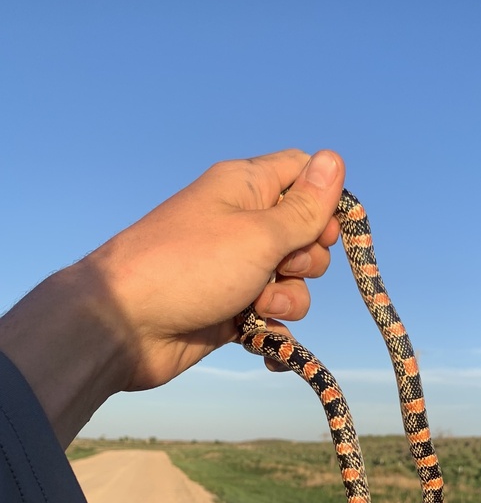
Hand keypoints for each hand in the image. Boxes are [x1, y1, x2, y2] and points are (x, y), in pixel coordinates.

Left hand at [81, 148, 344, 388]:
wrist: (123, 325)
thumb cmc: (189, 268)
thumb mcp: (259, 234)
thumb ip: (304, 207)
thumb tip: (335, 159)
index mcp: (245, 187)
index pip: (302, 173)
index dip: (324, 200)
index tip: (326, 229)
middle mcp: (241, 223)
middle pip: (305, 233)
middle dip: (307, 259)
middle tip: (281, 268)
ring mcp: (236, 269)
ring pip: (292, 282)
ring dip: (290, 300)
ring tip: (258, 308)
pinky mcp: (230, 310)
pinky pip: (272, 317)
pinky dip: (274, 331)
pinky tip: (264, 344)